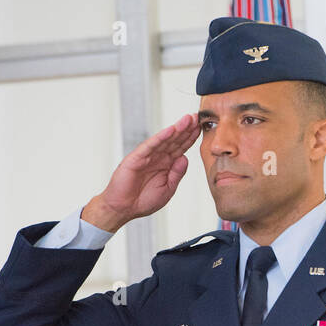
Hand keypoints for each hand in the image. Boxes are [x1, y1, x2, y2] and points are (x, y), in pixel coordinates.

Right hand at [81, 113, 200, 231]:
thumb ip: (177, 174)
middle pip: (175, 140)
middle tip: (197, 117)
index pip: (181, 148)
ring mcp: (148, 156)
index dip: (191, 138)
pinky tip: (170, 130)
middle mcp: (158, 157)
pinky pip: (151, 146)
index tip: (201, 127)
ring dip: (176, 129)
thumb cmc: (143, 200)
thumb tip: (185, 158)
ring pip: (165, 140)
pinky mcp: (137, 158)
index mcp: (166, 164)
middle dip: (186, 129)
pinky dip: (160, 138)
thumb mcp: (168, 188)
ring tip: (187, 119)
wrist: (124, 208)